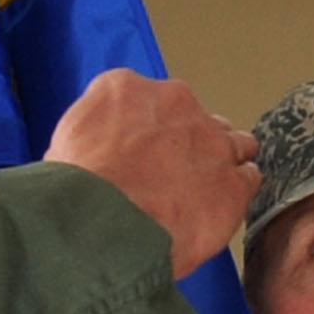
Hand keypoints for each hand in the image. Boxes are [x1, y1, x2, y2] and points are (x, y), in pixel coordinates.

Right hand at [44, 68, 259, 278]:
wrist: (100, 225)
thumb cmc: (74, 191)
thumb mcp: (64, 142)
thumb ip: (94, 131)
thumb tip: (101, 150)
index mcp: (127, 88)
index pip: (149, 100)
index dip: (150, 131)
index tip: (144, 154)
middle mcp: (175, 102)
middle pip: (196, 118)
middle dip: (191, 143)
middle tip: (174, 177)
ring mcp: (211, 141)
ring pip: (234, 143)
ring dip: (223, 162)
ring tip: (206, 192)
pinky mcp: (234, 182)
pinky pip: (249, 178)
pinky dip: (237, 192)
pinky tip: (220, 210)